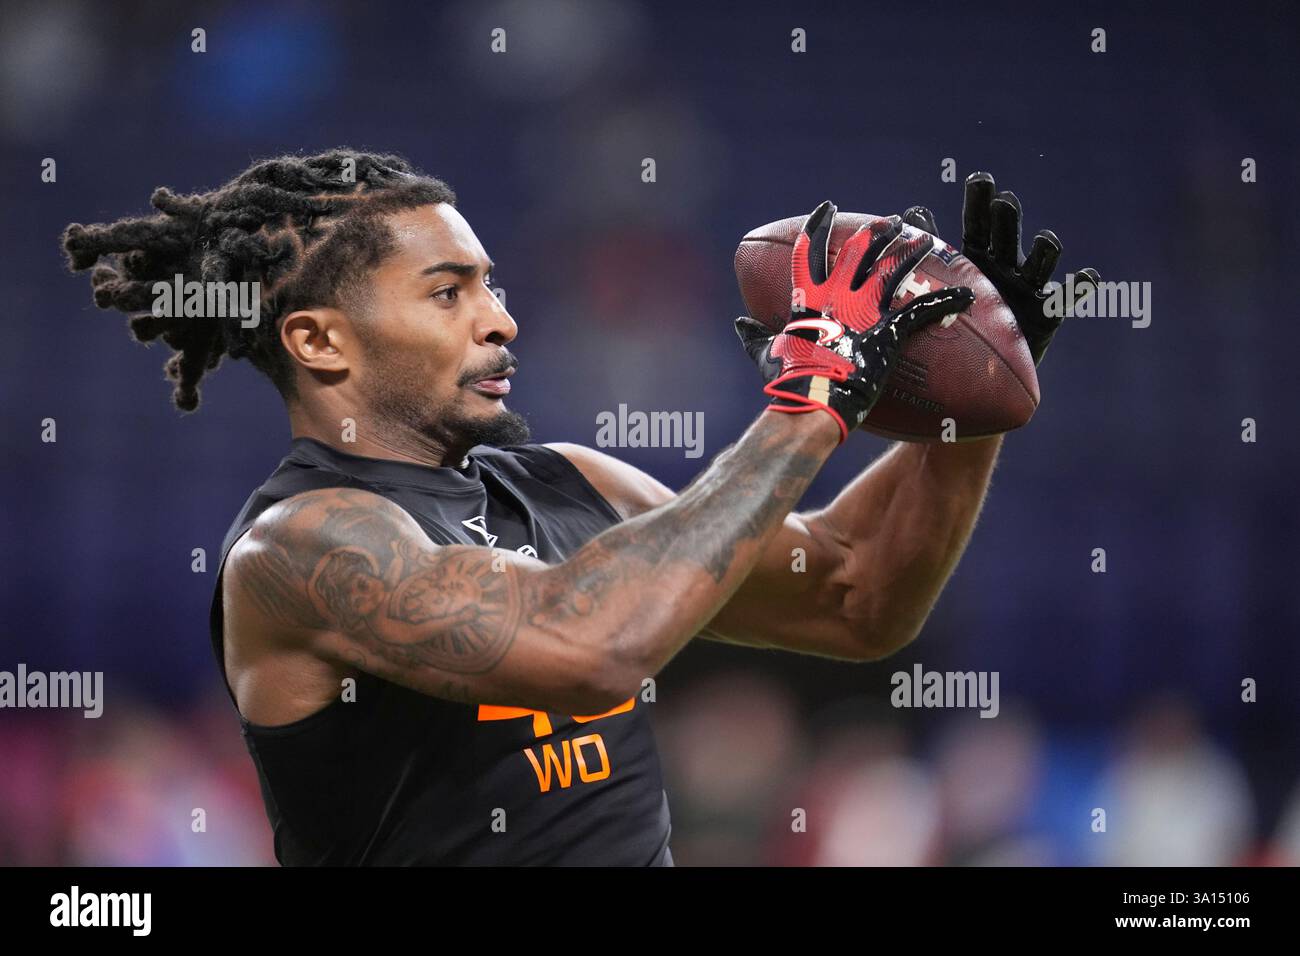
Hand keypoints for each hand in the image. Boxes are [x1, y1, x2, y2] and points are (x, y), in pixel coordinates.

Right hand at [736, 201, 973, 442]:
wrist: (813, 400)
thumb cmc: (787, 380)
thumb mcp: (764, 354)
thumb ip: (754, 336)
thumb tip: (740, 324)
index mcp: (807, 297)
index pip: (810, 249)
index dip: (818, 225)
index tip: (826, 208)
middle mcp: (837, 294)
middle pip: (860, 250)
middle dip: (878, 231)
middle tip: (891, 220)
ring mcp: (864, 310)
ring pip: (894, 269)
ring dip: (913, 251)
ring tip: (929, 239)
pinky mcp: (889, 331)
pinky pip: (923, 310)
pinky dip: (947, 301)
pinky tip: (968, 295)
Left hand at [902, 172, 1098, 366]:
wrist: (981, 368)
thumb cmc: (963, 317)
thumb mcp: (945, 283)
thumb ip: (932, 250)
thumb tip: (910, 214)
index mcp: (979, 258)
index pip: (977, 225)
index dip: (979, 203)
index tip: (980, 179)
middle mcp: (1006, 267)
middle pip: (1008, 237)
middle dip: (1008, 220)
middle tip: (1003, 203)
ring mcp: (1027, 290)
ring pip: (1040, 264)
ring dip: (1046, 250)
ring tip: (1047, 242)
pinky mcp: (1046, 316)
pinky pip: (1065, 300)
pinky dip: (1078, 287)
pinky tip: (1088, 276)